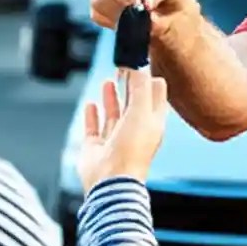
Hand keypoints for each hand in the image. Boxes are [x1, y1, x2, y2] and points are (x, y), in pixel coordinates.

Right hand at [76, 67, 168, 194]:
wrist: (111, 181)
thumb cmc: (131, 150)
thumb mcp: (141, 111)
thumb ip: (140, 87)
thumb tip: (137, 66)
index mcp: (153, 123)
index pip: (155, 96)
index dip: (149, 80)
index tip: (140, 64)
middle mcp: (136, 131)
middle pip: (134, 103)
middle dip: (130, 85)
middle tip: (124, 68)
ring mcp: (116, 140)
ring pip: (115, 114)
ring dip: (112, 97)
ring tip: (108, 81)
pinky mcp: (97, 148)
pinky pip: (94, 127)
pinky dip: (92, 115)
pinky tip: (91, 104)